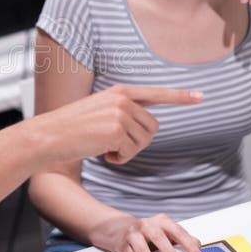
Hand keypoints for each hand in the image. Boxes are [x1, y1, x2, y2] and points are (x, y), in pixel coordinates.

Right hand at [30, 85, 202, 164]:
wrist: (49, 136)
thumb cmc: (71, 128)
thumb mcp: (99, 111)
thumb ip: (122, 112)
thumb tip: (145, 127)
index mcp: (119, 92)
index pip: (156, 93)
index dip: (180, 96)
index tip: (201, 96)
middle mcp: (122, 100)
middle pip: (152, 127)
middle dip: (137, 142)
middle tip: (113, 145)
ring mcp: (120, 114)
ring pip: (143, 141)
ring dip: (127, 152)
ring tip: (104, 147)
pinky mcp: (115, 131)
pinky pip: (131, 152)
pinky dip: (119, 159)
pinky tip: (101, 153)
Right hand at [104, 213, 201, 251]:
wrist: (119, 228)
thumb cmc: (146, 231)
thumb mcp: (165, 231)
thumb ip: (180, 238)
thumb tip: (197, 245)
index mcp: (161, 221)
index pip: (177, 231)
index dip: (189, 245)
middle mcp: (147, 225)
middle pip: (159, 238)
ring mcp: (134, 234)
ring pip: (143, 250)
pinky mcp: (125, 245)